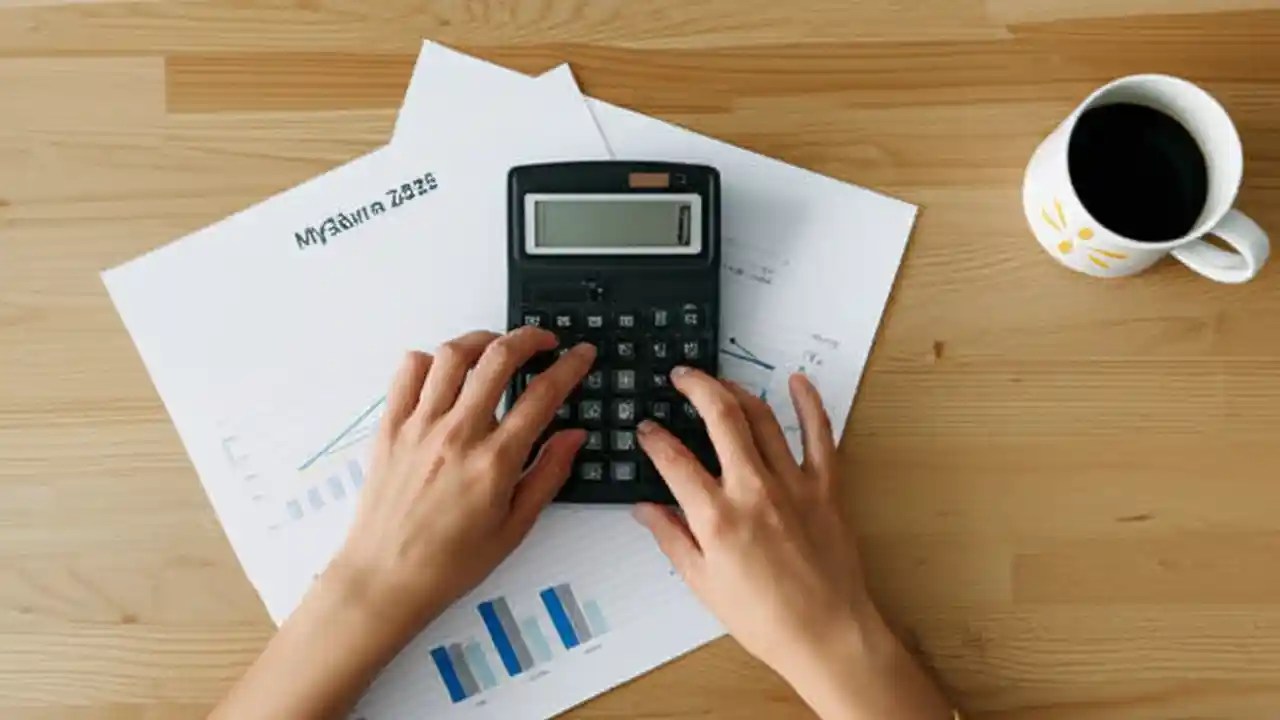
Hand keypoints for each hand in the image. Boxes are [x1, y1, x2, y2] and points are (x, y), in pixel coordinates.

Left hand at [212, 327, 595, 719]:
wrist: (385, 579)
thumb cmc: (450, 563)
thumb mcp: (515, 527)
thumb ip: (547, 475)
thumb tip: (573, 436)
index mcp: (494, 462)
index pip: (542, 395)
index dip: (569, 367)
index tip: (580, 354)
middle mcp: (457, 435)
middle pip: (499, 358)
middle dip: (529, 338)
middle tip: (544, 341)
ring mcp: (419, 426)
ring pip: (453, 355)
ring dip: (482, 340)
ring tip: (497, 347)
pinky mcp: (390, 427)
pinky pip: (408, 372)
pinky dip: (431, 360)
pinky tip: (446, 373)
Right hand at [633, 367, 868, 674]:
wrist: (828, 636)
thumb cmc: (766, 619)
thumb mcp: (703, 584)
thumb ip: (672, 538)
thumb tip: (645, 510)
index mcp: (717, 518)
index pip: (674, 460)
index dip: (654, 438)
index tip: (646, 429)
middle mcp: (753, 491)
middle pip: (720, 417)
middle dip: (696, 387)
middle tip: (681, 377)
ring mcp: (793, 484)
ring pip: (762, 417)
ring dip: (738, 390)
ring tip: (720, 382)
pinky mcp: (826, 487)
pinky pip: (819, 434)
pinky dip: (809, 404)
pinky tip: (797, 382)